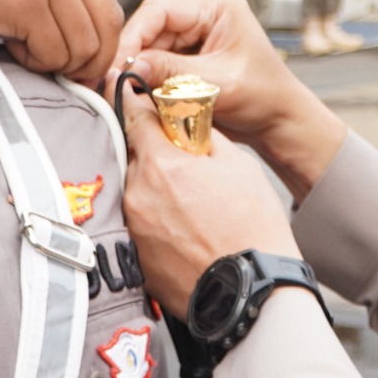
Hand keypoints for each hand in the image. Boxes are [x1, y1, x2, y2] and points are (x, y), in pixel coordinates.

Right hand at [0, 0, 124, 87]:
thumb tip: (103, 53)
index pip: (110, 6)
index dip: (102, 47)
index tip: (84, 67)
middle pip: (105, 27)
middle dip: (86, 62)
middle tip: (63, 72)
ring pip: (81, 46)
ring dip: (54, 61)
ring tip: (24, 45)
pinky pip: (52, 53)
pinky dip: (34, 61)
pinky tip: (11, 42)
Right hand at [113, 0, 346, 197]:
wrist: (278, 120)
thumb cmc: (263, 97)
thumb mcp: (215, 85)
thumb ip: (171, 74)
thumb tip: (128, 69)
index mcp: (217, 3)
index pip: (158, 10)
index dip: (132, 38)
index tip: (116, 67)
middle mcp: (203, 8)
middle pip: (149, 26)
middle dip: (133, 56)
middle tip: (114, 84)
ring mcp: (194, 28)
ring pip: (149, 43)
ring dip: (138, 68)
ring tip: (127, 92)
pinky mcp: (188, 48)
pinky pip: (157, 57)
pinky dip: (148, 76)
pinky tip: (140, 92)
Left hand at [119, 84, 301, 318]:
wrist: (251, 292)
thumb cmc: (253, 227)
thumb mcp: (239, 165)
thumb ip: (205, 137)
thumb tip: (189, 124)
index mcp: (161, 163)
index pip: (133, 114)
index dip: (131, 97)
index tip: (125, 85)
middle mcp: (137, 192)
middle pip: (134, 155)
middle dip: (152, 151)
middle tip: (181, 160)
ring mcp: (132, 227)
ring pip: (136, 190)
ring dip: (155, 187)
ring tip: (190, 204)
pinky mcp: (134, 257)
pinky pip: (139, 223)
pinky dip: (156, 218)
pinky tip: (184, 229)